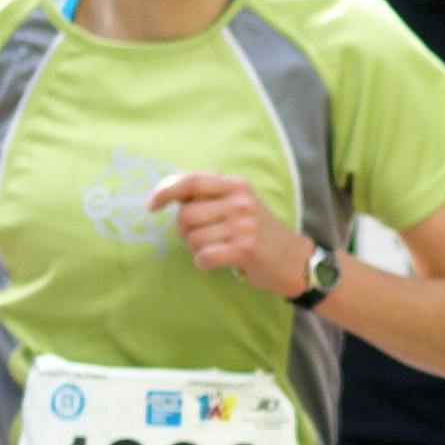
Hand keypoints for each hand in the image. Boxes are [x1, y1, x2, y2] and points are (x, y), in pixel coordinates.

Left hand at [146, 170, 309, 293]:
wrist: (293, 259)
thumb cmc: (258, 231)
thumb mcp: (240, 203)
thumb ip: (209, 196)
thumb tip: (168, 195)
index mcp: (236, 185)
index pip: (190, 181)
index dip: (164, 191)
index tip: (151, 205)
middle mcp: (240, 202)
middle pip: (185, 216)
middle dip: (184, 231)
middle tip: (201, 237)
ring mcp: (243, 226)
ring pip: (192, 239)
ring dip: (196, 249)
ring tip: (217, 249)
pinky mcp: (244, 250)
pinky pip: (203, 258)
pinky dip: (204, 263)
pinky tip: (218, 262)